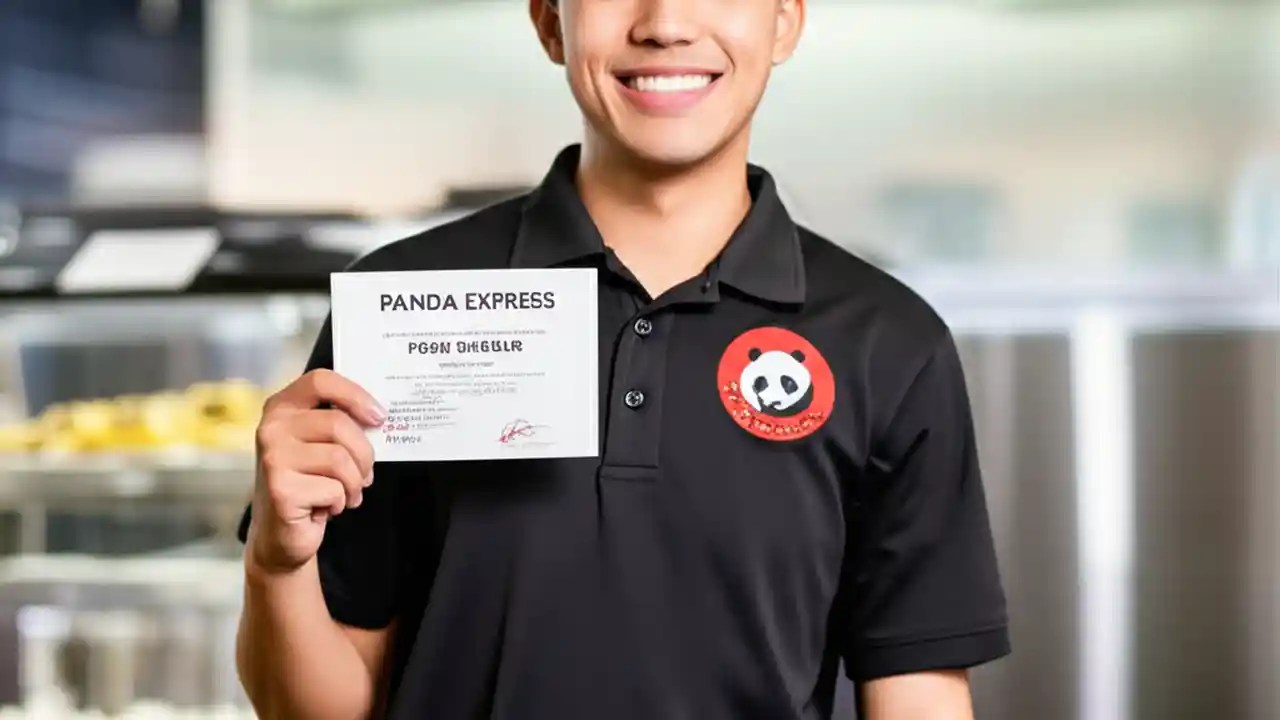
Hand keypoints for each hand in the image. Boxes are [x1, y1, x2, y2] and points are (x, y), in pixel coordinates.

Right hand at [247, 369, 385, 574]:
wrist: (281, 534)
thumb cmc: (308, 484)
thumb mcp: (320, 446)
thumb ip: (339, 424)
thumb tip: (378, 417)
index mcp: (282, 408)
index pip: (321, 381)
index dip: (355, 395)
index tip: (379, 417)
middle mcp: (272, 427)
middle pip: (339, 423)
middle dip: (364, 454)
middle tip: (365, 475)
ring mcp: (272, 457)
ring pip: (340, 458)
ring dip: (354, 482)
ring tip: (347, 493)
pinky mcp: (280, 488)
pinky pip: (334, 488)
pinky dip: (340, 501)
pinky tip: (327, 507)